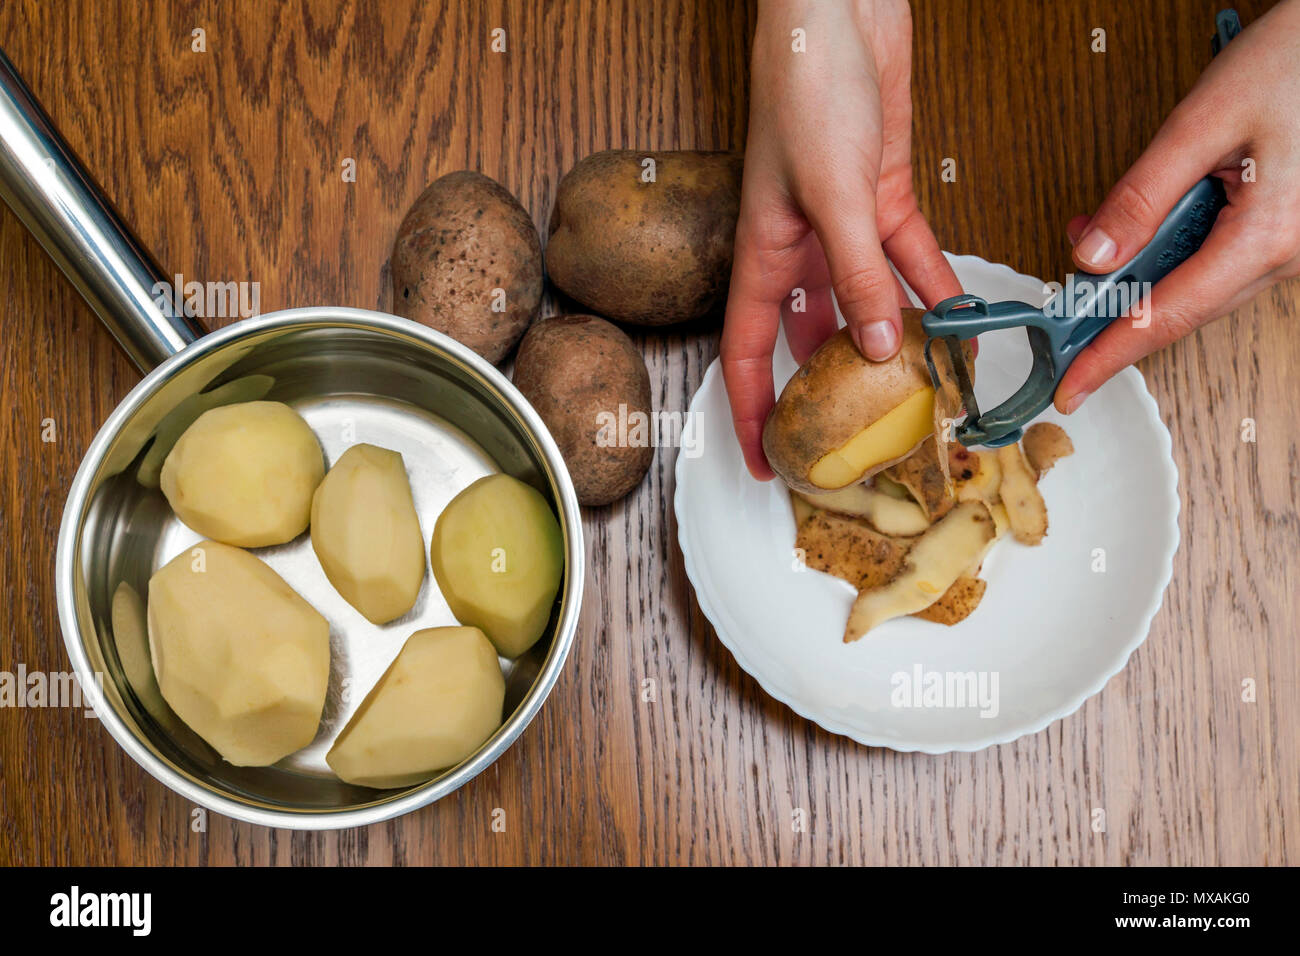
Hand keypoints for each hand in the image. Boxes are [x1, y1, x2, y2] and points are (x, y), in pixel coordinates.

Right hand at [721, 0, 960, 479]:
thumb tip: (875, 349)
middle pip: (808, 337)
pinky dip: (932, 285)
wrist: (839, 9)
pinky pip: (909, 257)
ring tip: (926, 385)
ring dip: (894, 339)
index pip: (746, 353)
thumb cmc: (805, 86)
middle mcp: (799, 248)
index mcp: (762, 252)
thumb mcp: (832, 194)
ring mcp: (844, 225)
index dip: (749, 412)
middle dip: (829, 387)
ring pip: (867, 302)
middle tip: (858, 435)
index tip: (762, 462)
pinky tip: (958, 316)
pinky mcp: (885, 196)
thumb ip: (856, 275)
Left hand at [1056, 0, 1299, 413]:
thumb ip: (1143, 194)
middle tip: (1059, 309)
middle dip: (1113, 306)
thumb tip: (1093, 255)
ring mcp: (1292, 243)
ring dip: (1140, 269)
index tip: (1071, 388)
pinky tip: (1145, 222)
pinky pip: (1219, 256)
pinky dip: (1172, 246)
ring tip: (1095, 234)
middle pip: (1180, 305)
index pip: (1166, 316)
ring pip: (1197, 280)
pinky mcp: (1288, 228)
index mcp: (1269, 235)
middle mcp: (1288, 251)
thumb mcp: (1205, 119)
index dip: (1110, 356)